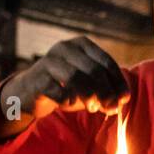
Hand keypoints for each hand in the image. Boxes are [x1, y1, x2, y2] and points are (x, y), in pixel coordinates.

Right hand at [0, 37, 127, 131]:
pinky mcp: (38, 78)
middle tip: (111, 108)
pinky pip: (60, 92)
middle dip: (106, 92)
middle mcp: (65, 48)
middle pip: (93, 70)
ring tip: (92, 108)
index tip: (123, 100)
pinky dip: (69, 101)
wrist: (30, 92)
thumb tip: (121, 101)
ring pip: (76, 78)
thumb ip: (105, 90)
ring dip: (89, 97)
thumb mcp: (88, 85)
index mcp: (81, 44)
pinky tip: (69, 103)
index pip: (106, 61)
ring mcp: (49, 61)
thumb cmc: (64, 87)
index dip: (117, 82)